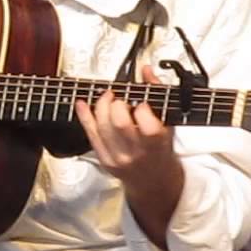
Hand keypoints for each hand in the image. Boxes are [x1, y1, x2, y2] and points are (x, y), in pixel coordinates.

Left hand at [75, 64, 183, 247]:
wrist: (153, 180)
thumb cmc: (161, 149)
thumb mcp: (168, 123)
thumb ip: (157, 93)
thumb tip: (146, 70)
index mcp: (156, 144)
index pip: (147, 124)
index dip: (141, 107)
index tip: (141, 103)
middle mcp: (136, 152)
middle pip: (119, 122)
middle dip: (117, 104)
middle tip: (119, 98)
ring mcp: (118, 157)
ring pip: (101, 126)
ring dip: (100, 105)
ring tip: (107, 98)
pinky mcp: (104, 159)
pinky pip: (90, 134)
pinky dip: (84, 115)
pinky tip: (82, 103)